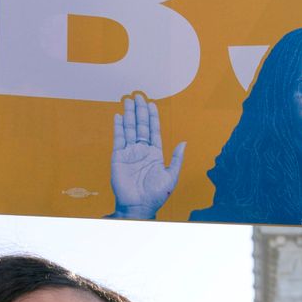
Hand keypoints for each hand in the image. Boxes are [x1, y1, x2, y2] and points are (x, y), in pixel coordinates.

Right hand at [109, 93, 184, 218]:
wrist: (139, 206)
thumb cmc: (156, 195)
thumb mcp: (171, 176)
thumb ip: (176, 159)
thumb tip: (184, 143)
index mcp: (155, 153)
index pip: (154, 130)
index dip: (153, 117)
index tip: (151, 104)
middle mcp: (142, 150)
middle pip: (141, 126)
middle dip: (140, 110)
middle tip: (138, 95)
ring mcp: (129, 153)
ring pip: (129, 129)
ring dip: (129, 115)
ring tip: (128, 100)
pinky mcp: (118, 157)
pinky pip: (118, 139)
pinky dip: (118, 127)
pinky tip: (118, 116)